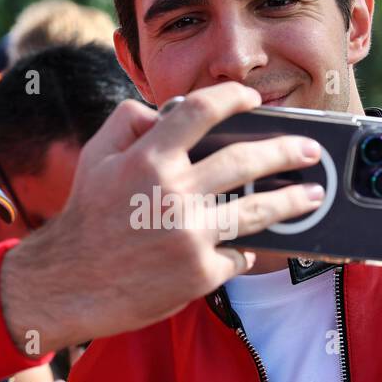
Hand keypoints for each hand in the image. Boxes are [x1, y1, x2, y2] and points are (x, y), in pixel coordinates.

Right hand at [0, 82, 324, 352]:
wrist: (69, 284)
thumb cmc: (86, 219)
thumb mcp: (95, 157)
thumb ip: (128, 122)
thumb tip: (166, 112)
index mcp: (149, 158)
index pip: (201, 111)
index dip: (233, 98)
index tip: (253, 98)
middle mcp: (174, 192)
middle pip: (247, 160)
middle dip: (287, 151)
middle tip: (310, 150)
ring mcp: (191, 234)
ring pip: (258, 210)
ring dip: (293, 200)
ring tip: (313, 195)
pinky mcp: (200, 272)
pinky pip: (238, 253)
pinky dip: (241, 249)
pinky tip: (246, 246)